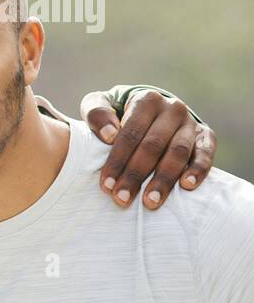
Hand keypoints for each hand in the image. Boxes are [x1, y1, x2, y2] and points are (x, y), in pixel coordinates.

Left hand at [80, 89, 215, 208]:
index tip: (106, 185)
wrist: (150, 107)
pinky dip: (198, 169)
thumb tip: (109, 135)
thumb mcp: (100, 103)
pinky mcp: (206, 136)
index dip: (117, 160)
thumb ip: (97, 113)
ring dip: (164, 179)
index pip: (130, 133)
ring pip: (178, 152)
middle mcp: (172, 109)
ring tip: (150, 202)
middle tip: (122, 198)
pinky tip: (187, 186)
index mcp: (147, 100)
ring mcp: (190, 123)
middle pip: (153, 145)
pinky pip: (206, 153)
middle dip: (136, 175)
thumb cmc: (117, 112)